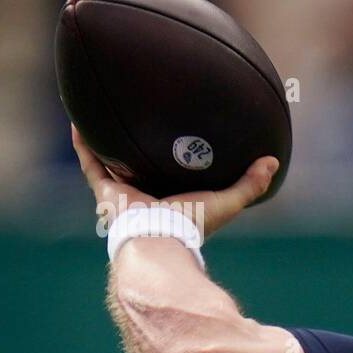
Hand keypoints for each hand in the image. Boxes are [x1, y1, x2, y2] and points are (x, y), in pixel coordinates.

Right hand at [71, 124, 278, 237]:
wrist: (159, 238)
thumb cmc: (193, 224)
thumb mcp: (227, 201)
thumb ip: (250, 184)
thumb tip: (273, 161)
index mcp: (173, 199)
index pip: (173, 177)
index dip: (174, 161)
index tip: (177, 139)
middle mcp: (146, 196)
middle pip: (141, 168)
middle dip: (140, 150)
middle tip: (141, 120)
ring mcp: (123, 193)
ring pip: (112, 163)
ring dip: (107, 141)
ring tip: (104, 113)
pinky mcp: (105, 190)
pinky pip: (90, 161)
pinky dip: (83, 142)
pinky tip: (79, 118)